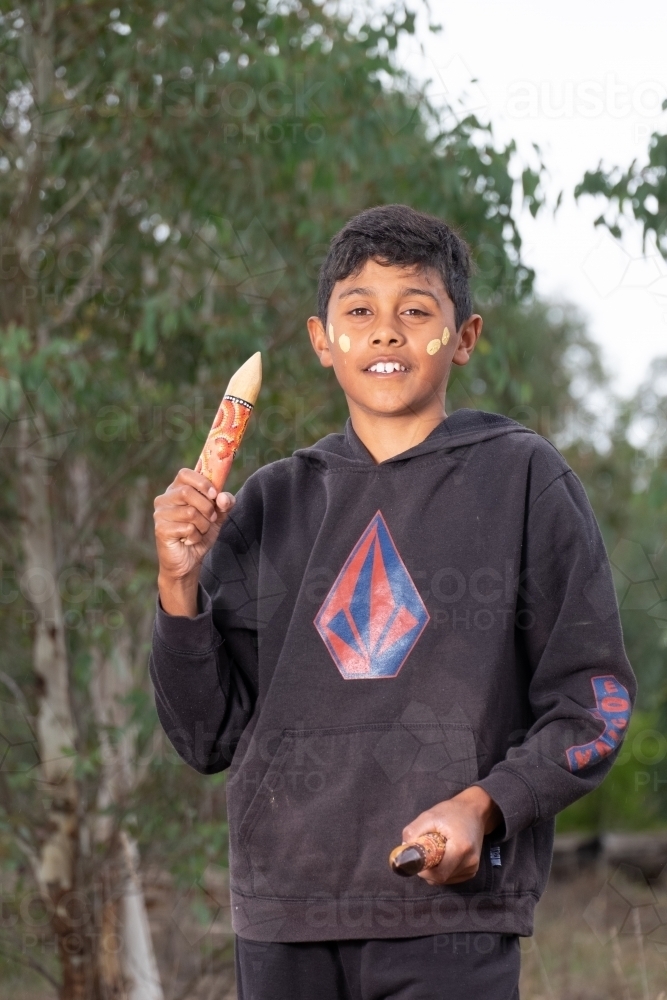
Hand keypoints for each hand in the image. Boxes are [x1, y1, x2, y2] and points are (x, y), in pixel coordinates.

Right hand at [153, 464, 234, 615]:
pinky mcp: (160, 529)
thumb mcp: (218, 516)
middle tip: (211, 519)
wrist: (189, 561)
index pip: (185, 473)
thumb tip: (223, 497)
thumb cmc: (200, 534)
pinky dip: (195, 536)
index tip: (214, 494)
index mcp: (177, 489)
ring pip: (189, 512)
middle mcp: (165, 499)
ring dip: (203, 525)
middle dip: (206, 507)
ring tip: (200, 531)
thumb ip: (225, 503)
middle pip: (187, 492)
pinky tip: (190, 540)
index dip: (202, 482)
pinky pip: (186, 528)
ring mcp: (160, 514)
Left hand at [401, 787, 500, 885]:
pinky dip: (443, 870)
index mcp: (461, 848)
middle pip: (441, 878)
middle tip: (424, 853)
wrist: (474, 811)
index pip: (439, 874)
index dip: (424, 871)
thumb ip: (413, 833)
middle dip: (428, 870)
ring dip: (435, 870)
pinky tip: (443, 855)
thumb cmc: (451, 812)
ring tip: (436, 850)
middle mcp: (470, 862)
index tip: (417, 860)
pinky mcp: (472, 870)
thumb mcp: (429, 816)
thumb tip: (403, 850)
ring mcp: (472, 868)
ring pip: (445, 880)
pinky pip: (452, 877)